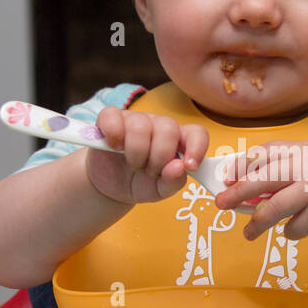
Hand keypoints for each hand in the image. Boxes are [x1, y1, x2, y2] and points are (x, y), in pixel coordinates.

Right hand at [85, 107, 209, 205]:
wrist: (112, 187)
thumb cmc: (141, 183)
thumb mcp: (160, 190)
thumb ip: (173, 181)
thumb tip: (179, 167)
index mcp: (178, 140)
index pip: (197, 133)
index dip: (197, 148)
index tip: (190, 166)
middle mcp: (158, 125)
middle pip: (168, 128)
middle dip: (159, 157)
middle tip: (150, 172)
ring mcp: (134, 119)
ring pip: (140, 125)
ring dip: (136, 152)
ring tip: (134, 164)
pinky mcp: (110, 119)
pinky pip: (111, 116)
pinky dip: (113, 134)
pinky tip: (115, 147)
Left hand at [214, 140, 307, 240]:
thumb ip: (287, 164)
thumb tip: (248, 181)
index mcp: (301, 150)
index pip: (264, 154)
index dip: (241, 165)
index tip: (226, 177)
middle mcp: (305, 168)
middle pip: (262, 181)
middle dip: (237, 194)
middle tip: (221, 203)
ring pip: (273, 210)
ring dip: (257, 224)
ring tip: (247, 233)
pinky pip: (293, 228)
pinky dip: (290, 231)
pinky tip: (296, 228)